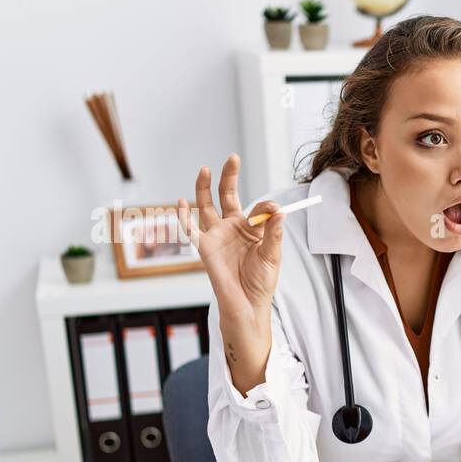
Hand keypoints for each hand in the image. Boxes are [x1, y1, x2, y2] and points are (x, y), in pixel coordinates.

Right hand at [177, 154, 283, 326]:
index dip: (265, 206)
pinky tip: (182, 201)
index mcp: (252, 228)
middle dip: (229, 177)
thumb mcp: (272, 256)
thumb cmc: (261, 281)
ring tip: (205, 169)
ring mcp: (217, 235)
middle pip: (228, 196)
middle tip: (232, 158)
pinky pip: (190, 229)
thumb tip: (278, 210)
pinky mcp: (204, 247)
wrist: (247, 304)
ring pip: (207, 205)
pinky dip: (184, 216)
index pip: (257, 207)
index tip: (273, 208)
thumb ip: (273, 233)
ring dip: (205, 187)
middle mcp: (232, 227)